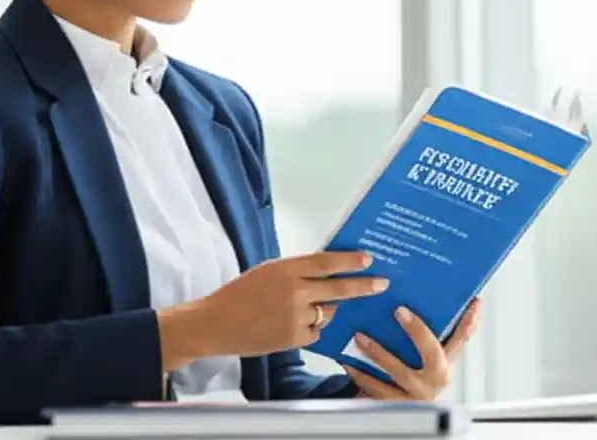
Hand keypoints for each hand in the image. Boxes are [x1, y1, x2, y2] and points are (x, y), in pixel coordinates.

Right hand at [157, 251, 388, 368]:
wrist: (215, 323)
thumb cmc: (239, 295)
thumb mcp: (266, 272)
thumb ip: (295, 273)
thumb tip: (327, 273)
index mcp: (285, 269)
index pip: (326, 262)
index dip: (350, 261)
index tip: (368, 258)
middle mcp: (293, 291)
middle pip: (338, 288)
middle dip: (363, 286)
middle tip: (381, 283)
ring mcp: (294, 316)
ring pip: (326, 312)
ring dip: (323, 310)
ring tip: (297, 310)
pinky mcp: (293, 338)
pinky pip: (315, 332)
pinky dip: (309, 329)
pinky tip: (289, 326)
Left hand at [341, 297, 480, 400]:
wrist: (398, 415)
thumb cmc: (410, 380)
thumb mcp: (423, 361)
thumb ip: (425, 338)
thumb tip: (415, 298)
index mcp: (444, 365)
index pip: (461, 339)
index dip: (469, 321)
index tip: (472, 302)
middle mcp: (435, 380)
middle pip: (433, 352)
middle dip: (417, 330)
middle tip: (399, 311)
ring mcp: (416, 393)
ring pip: (398, 370)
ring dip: (378, 351)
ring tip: (360, 336)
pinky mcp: (396, 404)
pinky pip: (376, 387)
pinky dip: (360, 374)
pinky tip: (348, 361)